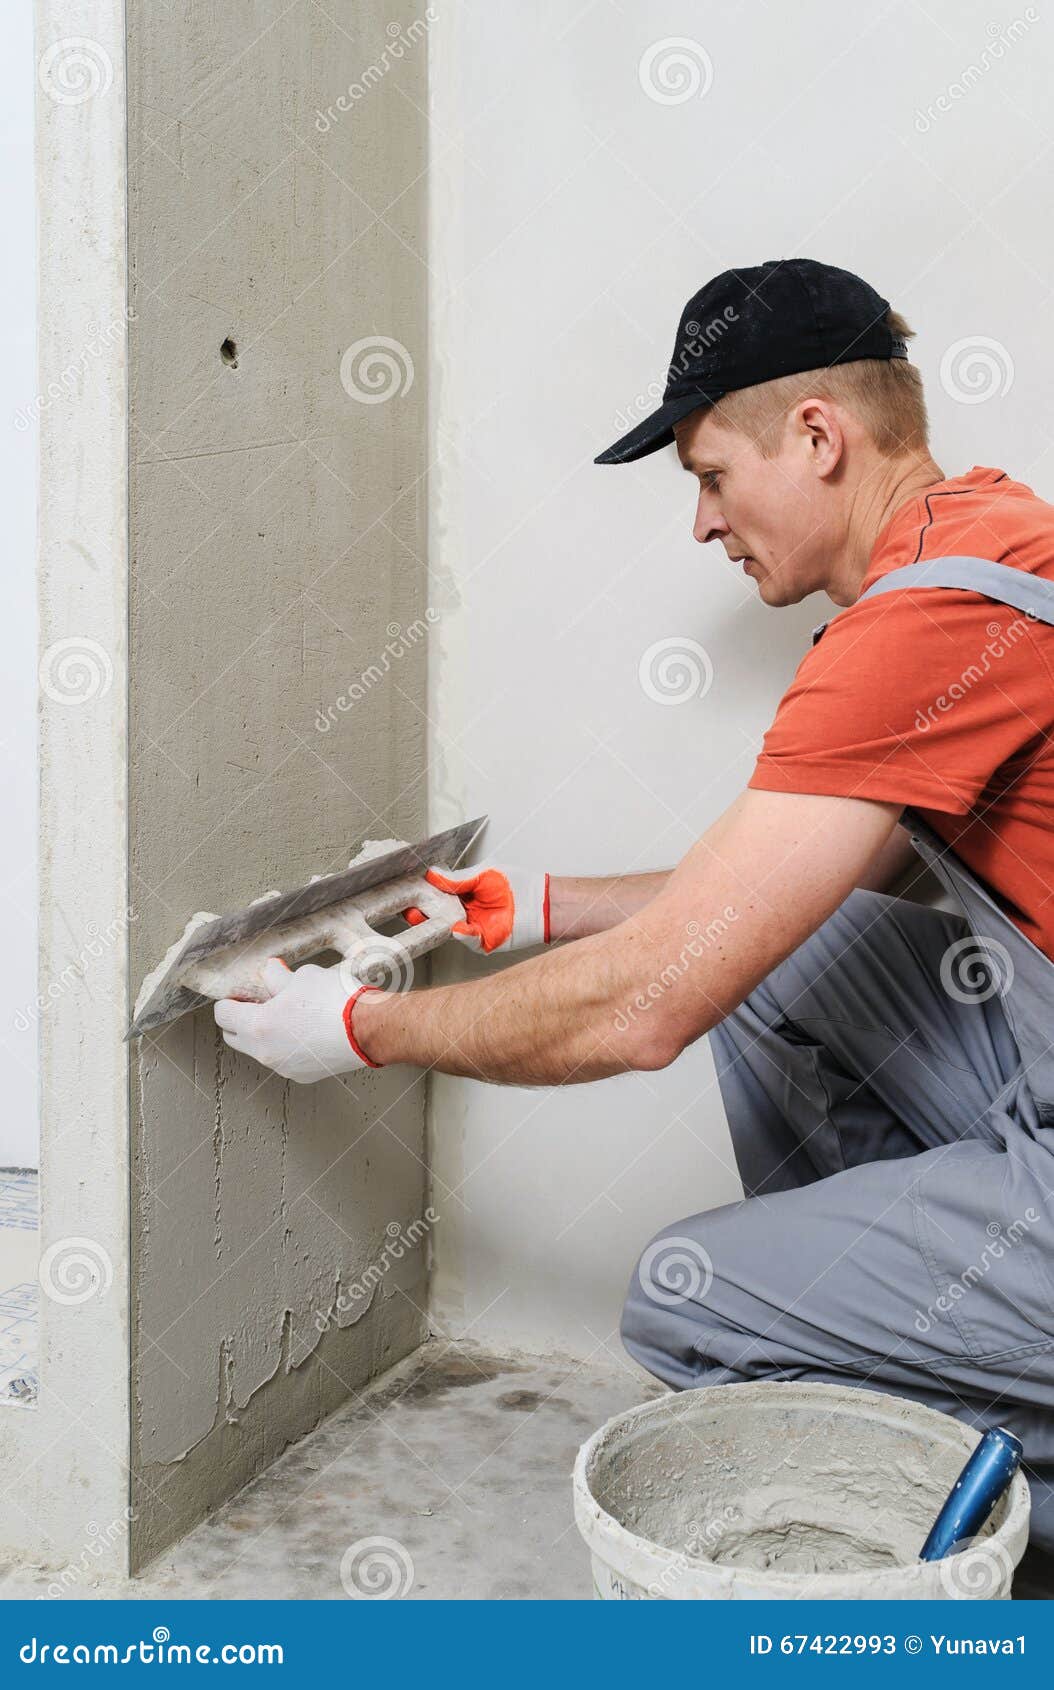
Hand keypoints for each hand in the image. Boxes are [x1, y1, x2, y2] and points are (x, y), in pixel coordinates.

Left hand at [214, 957, 381, 1082]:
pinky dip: (286, 1047)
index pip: (222, 1014)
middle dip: (240, 1020)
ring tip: (289, 1016)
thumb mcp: (302, 977)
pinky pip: (283, 1059)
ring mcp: (283, 1067)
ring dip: (264, 1034)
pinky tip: (307, 1031)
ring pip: (260, 1050)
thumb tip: (270, 973)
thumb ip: (277, 976)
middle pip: (234, 1037)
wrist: (368, 1030)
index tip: (241, 993)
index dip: (230, 1000)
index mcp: (257, 1025)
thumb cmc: (336, 1003)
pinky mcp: (302, 1075)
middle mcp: (265, 1051)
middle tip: (259, 1003)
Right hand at [404, 863, 549, 954]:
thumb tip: (432, 875)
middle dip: (420, 913)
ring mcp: (472, 926)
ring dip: (435, 925)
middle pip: (434, 914)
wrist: (541, 901)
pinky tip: (458, 926)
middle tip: (411, 909)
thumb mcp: (484, 874)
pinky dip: (462, 934)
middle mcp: (464, 910)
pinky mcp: (482, 941)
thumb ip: (457, 878)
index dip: (421, 895)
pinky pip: (466, 939)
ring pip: (445, 929)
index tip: (409, 893)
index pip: (434, 894)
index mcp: (462, 892)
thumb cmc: (517, 883)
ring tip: (425, 918)